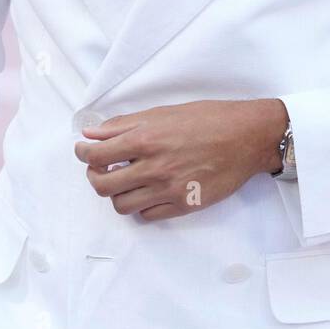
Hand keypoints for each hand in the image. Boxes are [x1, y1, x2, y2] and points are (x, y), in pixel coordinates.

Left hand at [73, 98, 288, 222]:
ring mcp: (168, 190)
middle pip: (103, 186)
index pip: (95, 156)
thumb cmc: (207, 119)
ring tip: (124, 182)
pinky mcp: (183, 205)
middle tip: (100, 169)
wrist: (246, 137)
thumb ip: (123, 124)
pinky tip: (147, 192)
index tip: (83, 152)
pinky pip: (148, 215)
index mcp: (144, 140)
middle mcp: (153, 168)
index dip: (83, 155)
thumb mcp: (162, 113)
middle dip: (95, 177)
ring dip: (117, 194)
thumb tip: (91, 133)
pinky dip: (141, 206)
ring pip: (122, 206)